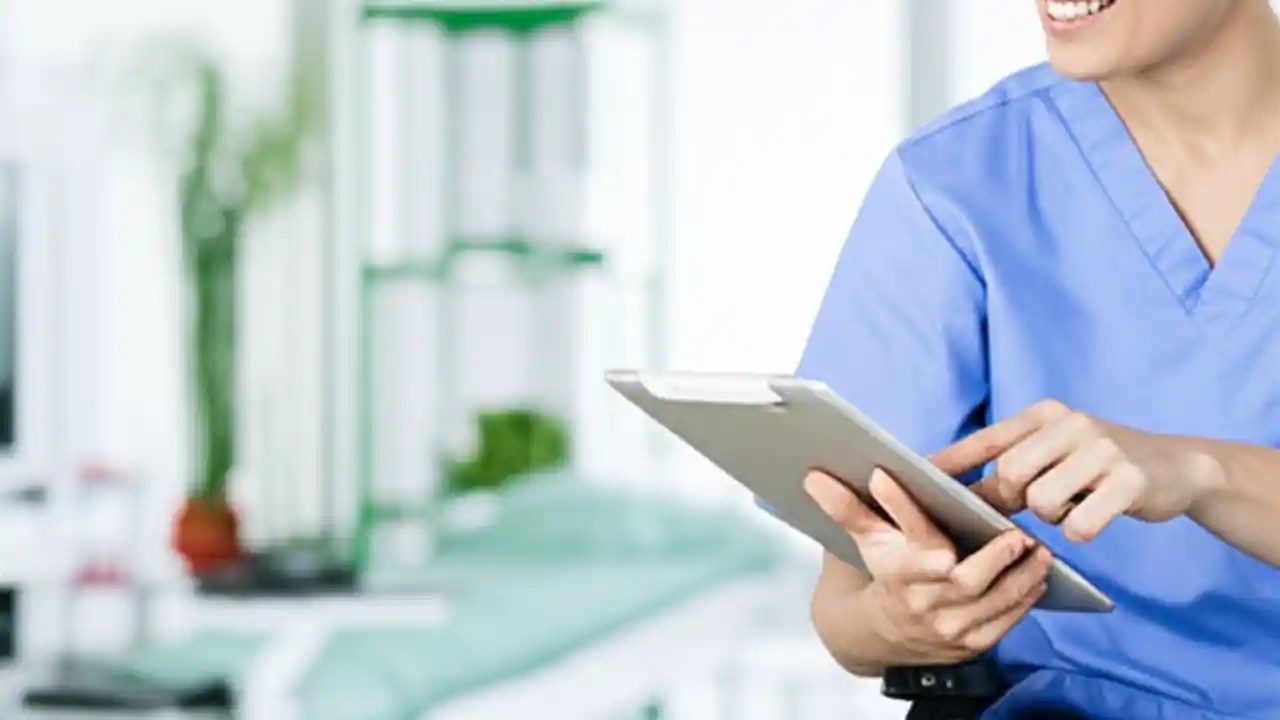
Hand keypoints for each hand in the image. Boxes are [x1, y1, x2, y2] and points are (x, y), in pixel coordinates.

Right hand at [806, 469, 1051, 667]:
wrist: (880, 633)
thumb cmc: (881, 572)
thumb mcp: (864, 541)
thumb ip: (847, 508)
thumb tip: (813, 476)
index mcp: (896, 573)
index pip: (907, 545)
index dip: (910, 519)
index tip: (939, 505)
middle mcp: (922, 605)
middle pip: (964, 582)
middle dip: (993, 559)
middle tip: (1016, 535)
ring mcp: (949, 628)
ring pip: (992, 603)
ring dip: (1020, 577)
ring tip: (1040, 552)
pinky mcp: (972, 643)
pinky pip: (1005, 623)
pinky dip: (1025, 599)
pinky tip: (1039, 576)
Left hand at [934, 399, 1225, 541]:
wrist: (1177, 467)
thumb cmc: (1099, 466)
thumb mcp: (1056, 452)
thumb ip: (1013, 465)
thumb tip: (960, 493)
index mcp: (1046, 414)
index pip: (987, 439)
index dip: (952, 462)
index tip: (917, 477)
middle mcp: (1071, 424)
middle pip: (1010, 473)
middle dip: (1013, 498)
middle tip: (1035, 504)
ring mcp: (1103, 451)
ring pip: (1042, 500)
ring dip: (1051, 516)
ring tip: (1072, 506)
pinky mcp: (1129, 481)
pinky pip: (1081, 524)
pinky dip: (1081, 530)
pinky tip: (1095, 517)